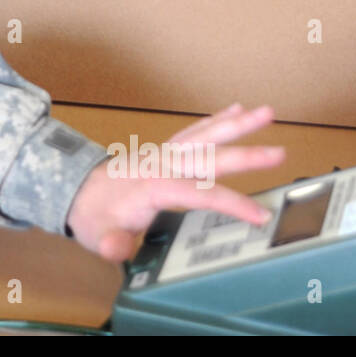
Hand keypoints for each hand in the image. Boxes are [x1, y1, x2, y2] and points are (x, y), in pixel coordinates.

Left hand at [66, 104, 285, 262]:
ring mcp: (164, 154)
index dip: (230, 203)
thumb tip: (117, 247)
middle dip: (244, 155)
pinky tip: (236, 110)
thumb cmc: (94, 215)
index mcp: (153, 186)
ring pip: (205, 135)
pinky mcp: (165, 151)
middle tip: (278, 153)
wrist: (77, 192)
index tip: (259, 215)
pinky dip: (216, 120)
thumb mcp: (99, 235)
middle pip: (208, 156)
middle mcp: (162, 164)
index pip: (198, 194)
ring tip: (266, 111)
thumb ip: (111, 242)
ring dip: (236, 124)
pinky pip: (194, 131)